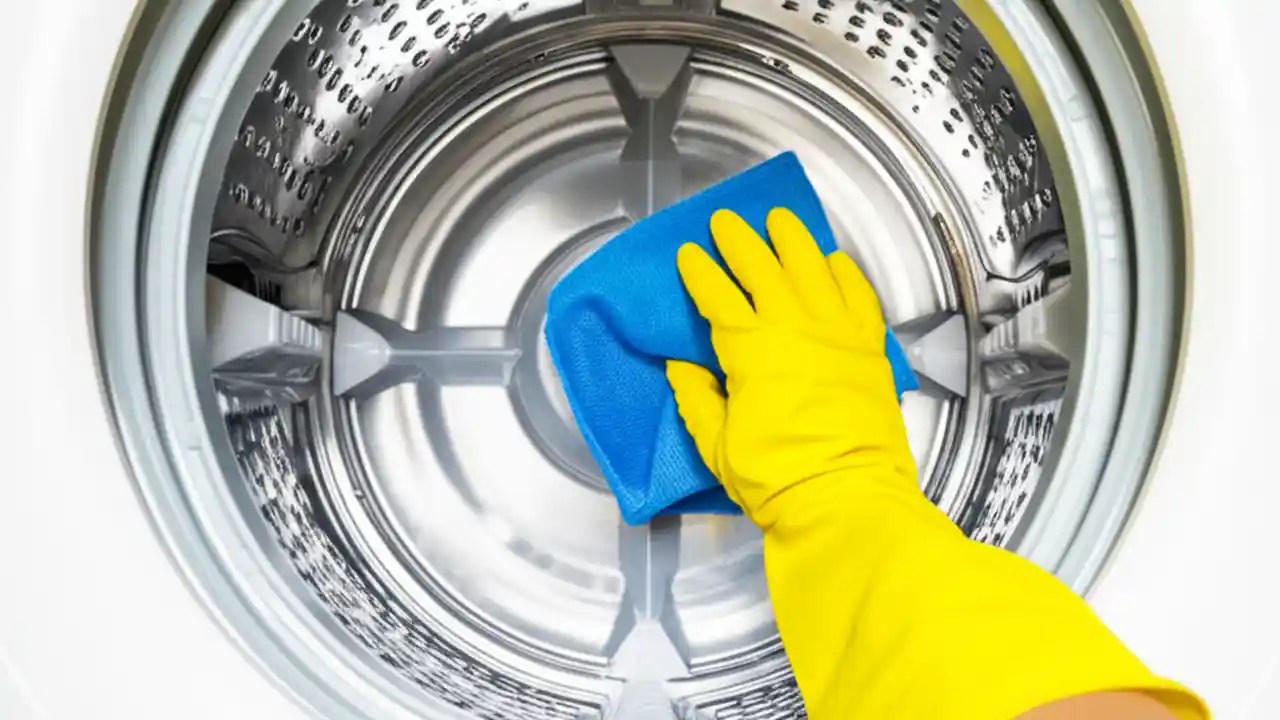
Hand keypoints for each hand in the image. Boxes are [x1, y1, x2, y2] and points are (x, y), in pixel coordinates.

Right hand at [665, 208, 914, 528]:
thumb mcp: (717, 444)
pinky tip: (833, 261)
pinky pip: (857, 294)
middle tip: (725, 222)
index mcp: (750, 349)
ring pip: (812, 267)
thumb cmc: (778, 476)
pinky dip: (844, 272)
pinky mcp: (867, 347)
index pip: (717, 296)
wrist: (843, 496)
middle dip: (739, 241)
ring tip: (780, 220)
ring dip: (792, 239)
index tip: (688, 255)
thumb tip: (683, 371)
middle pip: (763, 268)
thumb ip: (697, 400)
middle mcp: (794, 327)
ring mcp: (835, 333)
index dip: (700, 272)